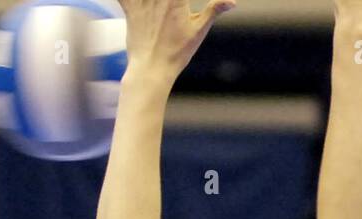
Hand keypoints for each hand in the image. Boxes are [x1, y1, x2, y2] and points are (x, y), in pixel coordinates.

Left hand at [118, 0, 236, 79]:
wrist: (153, 69)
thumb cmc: (178, 52)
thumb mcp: (199, 30)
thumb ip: (214, 10)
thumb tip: (233, 1)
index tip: (183, 2)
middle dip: (167, 0)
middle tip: (172, 5)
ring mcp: (142, 3)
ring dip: (152, 0)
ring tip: (157, 4)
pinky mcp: (130, 9)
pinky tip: (128, 1)